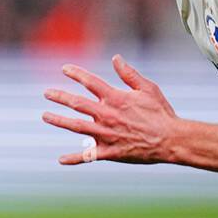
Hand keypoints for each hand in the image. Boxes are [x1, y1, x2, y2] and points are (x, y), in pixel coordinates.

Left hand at [42, 54, 180, 163]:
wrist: (172, 140)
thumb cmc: (161, 113)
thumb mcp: (148, 89)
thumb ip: (129, 74)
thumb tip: (115, 58)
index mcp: (116, 98)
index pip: (90, 82)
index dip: (76, 74)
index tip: (64, 69)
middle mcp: (107, 115)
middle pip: (77, 103)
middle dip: (59, 97)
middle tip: (46, 93)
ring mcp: (106, 134)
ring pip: (76, 126)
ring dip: (59, 121)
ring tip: (45, 116)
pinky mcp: (110, 151)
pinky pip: (88, 156)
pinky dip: (74, 158)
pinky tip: (60, 160)